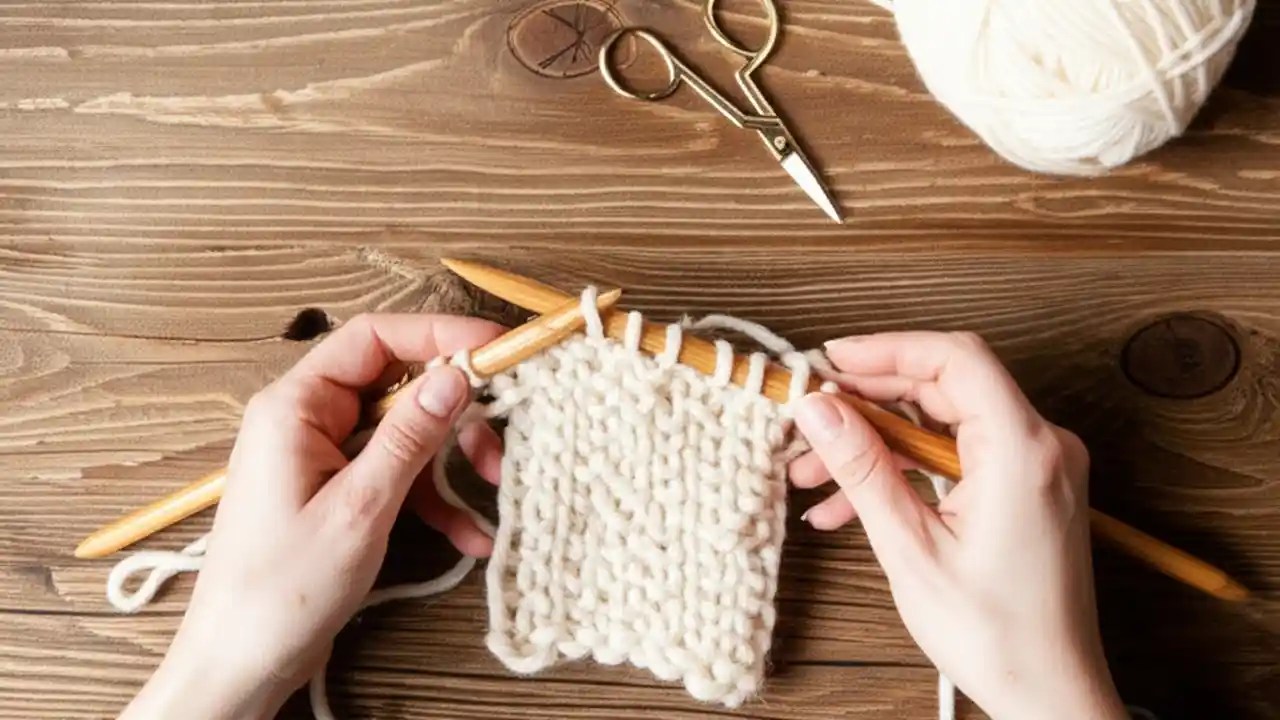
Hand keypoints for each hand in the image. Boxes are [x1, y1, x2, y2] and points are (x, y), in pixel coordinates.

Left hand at [121, 314, 505, 719]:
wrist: (240, 663)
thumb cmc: (281, 589)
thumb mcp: (360, 507)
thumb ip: (409, 436)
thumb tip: (456, 376)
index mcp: (296, 406)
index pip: (375, 337)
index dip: (440, 335)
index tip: (497, 349)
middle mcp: (307, 419)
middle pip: (398, 384)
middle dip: (456, 412)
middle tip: (500, 439)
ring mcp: (321, 456)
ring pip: (405, 431)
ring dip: (451, 460)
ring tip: (492, 489)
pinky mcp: (335, 492)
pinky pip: (395, 475)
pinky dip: (433, 499)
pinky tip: (469, 535)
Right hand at [790, 332, 1125, 719]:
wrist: (1049, 693)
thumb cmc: (997, 635)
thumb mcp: (911, 547)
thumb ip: (863, 467)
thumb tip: (819, 408)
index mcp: (1023, 450)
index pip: (954, 359)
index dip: (886, 349)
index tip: (831, 360)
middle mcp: (1040, 447)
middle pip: (944, 387)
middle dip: (868, 401)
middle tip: (810, 415)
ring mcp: (1036, 468)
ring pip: (941, 424)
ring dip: (876, 443)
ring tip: (813, 473)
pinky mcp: (1024, 490)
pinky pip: (955, 458)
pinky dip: (904, 471)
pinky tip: (848, 504)